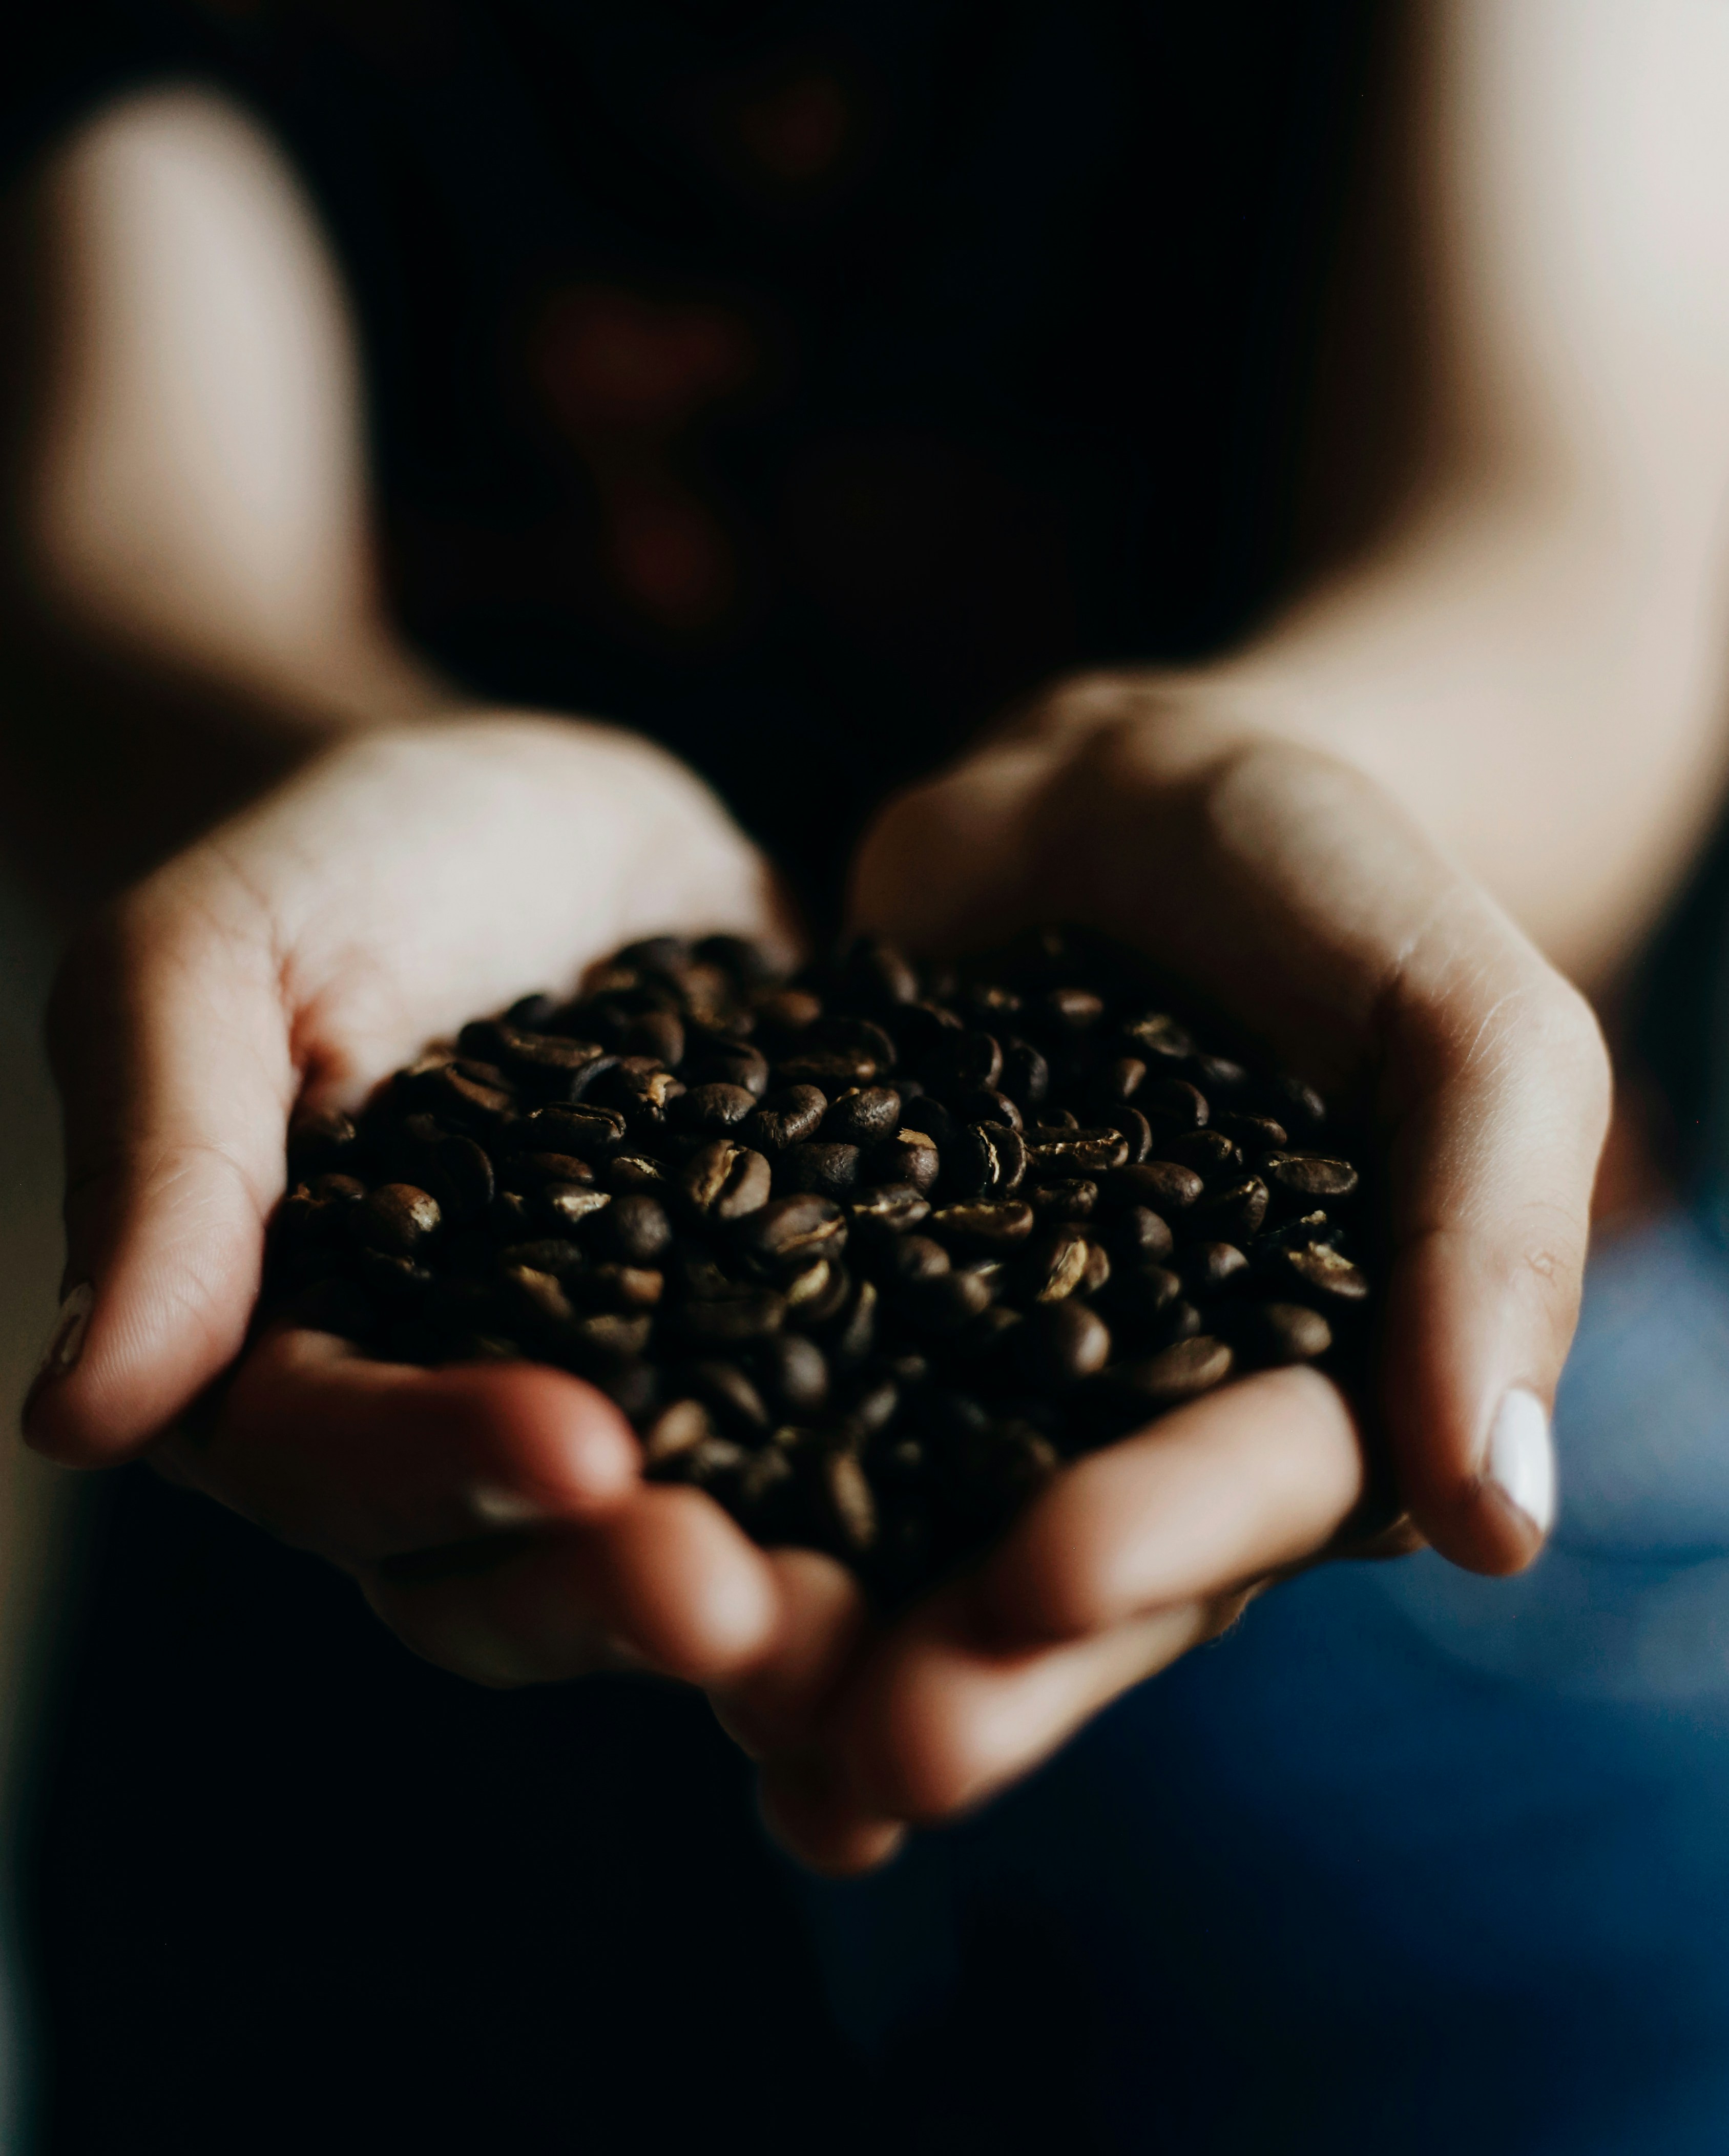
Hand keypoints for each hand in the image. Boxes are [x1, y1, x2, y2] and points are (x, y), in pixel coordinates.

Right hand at [22, 715, 832, 1690]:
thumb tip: (76, 1421)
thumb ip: (159, 1174)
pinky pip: (841, 1432)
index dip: (442, 1472)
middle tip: (737, 1606)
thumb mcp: (211, 963)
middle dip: (620, 1590)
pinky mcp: (782, 1336)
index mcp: (296, 1362)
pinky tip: (1003, 1520)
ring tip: (875, 1613)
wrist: (525, 812)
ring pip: (684, 1541)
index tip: (570, 1450)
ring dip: (775, 1597)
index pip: (337, 1460)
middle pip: (516, 1564)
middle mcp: (462, 1420)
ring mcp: (640, 1394)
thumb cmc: (334, 867)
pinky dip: (907, 1488)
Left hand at [718, 676, 1608, 1870]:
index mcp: (1310, 1389)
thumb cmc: (1328, 895)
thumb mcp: (1456, 1023)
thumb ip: (1492, 1240)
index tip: (1042, 1581)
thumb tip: (1496, 1527)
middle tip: (871, 1748)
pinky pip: (772, 1405)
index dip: (1158, 1543)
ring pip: (903, 1535)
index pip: (1253, 1489)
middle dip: (973, 1671)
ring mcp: (973, 1377)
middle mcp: (1134, 1426)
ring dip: (826, 1634)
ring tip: (734, 1705)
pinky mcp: (835, 1305)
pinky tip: (624, 1568)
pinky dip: (716, 1480)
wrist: (1123, 802)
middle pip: (1064, 1579)